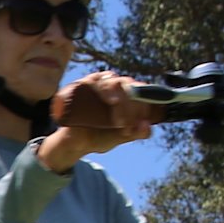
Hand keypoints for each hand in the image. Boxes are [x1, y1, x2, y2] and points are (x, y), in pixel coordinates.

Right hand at [35, 73, 156, 171]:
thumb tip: (147, 127)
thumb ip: (139, 132)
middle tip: (126, 128)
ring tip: (117, 123)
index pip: (143, 91)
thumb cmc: (103, 134)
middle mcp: (116, 84)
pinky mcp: (83, 84)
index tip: (139, 125)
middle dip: (132, 108)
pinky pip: (95, 80)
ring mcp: (100, 82)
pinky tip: (109, 101)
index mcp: (130, 92)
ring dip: (120, 102)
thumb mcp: (123, 136)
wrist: (77, 142)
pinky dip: (103, 89)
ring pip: (115, 83)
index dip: (144, 108)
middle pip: (130, 86)